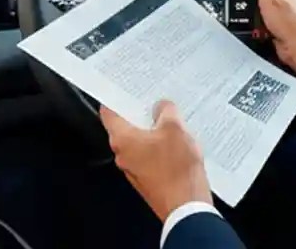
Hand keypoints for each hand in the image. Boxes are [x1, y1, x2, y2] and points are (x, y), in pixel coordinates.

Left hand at [100, 101, 212, 220]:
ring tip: (173, 123)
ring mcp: (135, 169)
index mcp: (122, 140)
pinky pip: (150, 157)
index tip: (122, 90)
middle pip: (125, 127)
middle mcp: (123, 155)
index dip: (116, 98)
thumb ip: (166, 111)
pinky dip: (160, 148)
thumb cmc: (176, 170)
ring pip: (139, 143)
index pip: (109, 113)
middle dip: (141, 114)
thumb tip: (162, 107)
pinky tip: (178, 144)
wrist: (186, 205)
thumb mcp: (175, 128)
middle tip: (157, 103)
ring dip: (153, 132)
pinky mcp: (148, 179)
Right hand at [238, 0, 295, 81]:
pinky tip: (257, 32)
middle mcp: (285, 2)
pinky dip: (257, 30)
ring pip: (260, 14)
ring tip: (252, 21)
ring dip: (253, 19)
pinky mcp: (277, 31)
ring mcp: (281, 18)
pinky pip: (261, 28)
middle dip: (251, 4)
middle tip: (243, 7)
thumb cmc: (291, 22)